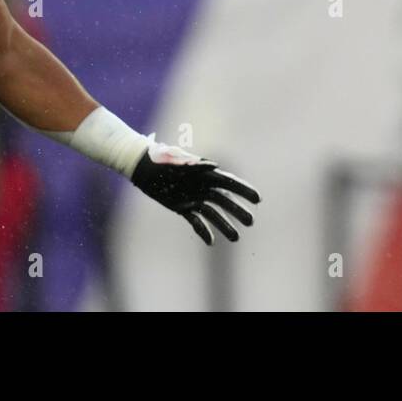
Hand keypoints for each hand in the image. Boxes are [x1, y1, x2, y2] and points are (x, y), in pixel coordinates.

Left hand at [130, 141, 260, 243]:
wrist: (144, 168)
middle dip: (238, 211)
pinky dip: (204, 231)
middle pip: (225, 200)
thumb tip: (214, 166)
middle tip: (251, 222)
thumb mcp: (178, 159)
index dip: (244, 190)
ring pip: (214, 214)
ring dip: (225, 225)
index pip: (230, 182)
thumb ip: (195, 164)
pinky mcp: (183, 209)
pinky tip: (211, 242)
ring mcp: (195, 198)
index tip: (257, 199)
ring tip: (236, 238)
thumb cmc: (162, 159)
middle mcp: (204, 187)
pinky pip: (196, 221)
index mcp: (206, 173)